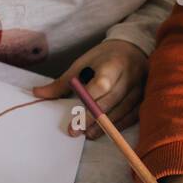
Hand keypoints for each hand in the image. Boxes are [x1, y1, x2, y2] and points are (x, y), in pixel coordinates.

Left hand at [32, 38, 147, 138]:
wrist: (132, 48)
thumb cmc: (104, 56)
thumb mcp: (83, 63)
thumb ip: (64, 82)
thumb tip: (39, 94)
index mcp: (112, 64)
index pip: (101, 86)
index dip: (87, 103)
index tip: (72, 118)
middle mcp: (129, 76)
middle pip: (111, 101)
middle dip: (92, 119)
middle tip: (75, 131)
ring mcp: (139, 87)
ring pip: (122, 111)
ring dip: (105, 125)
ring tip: (88, 134)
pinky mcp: (144, 96)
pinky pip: (132, 115)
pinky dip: (119, 125)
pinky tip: (105, 131)